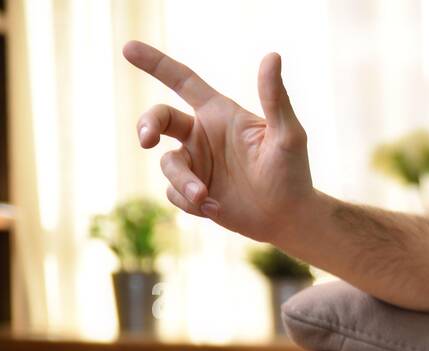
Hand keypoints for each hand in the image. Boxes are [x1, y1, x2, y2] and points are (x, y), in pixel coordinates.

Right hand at [123, 41, 314, 243]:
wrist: (290, 217)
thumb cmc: (293, 172)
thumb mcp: (287, 135)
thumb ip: (275, 98)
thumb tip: (273, 55)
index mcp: (220, 114)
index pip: (182, 80)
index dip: (155, 64)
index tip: (128, 48)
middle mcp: (202, 135)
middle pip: (159, 117)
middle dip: (147, 125)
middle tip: (147, 139)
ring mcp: (197, 164)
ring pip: (167, 164)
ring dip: (182, 181)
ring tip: (204, 196)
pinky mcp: (194, 192)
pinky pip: (173, 193)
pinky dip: (190, 201)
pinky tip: (216, 208)